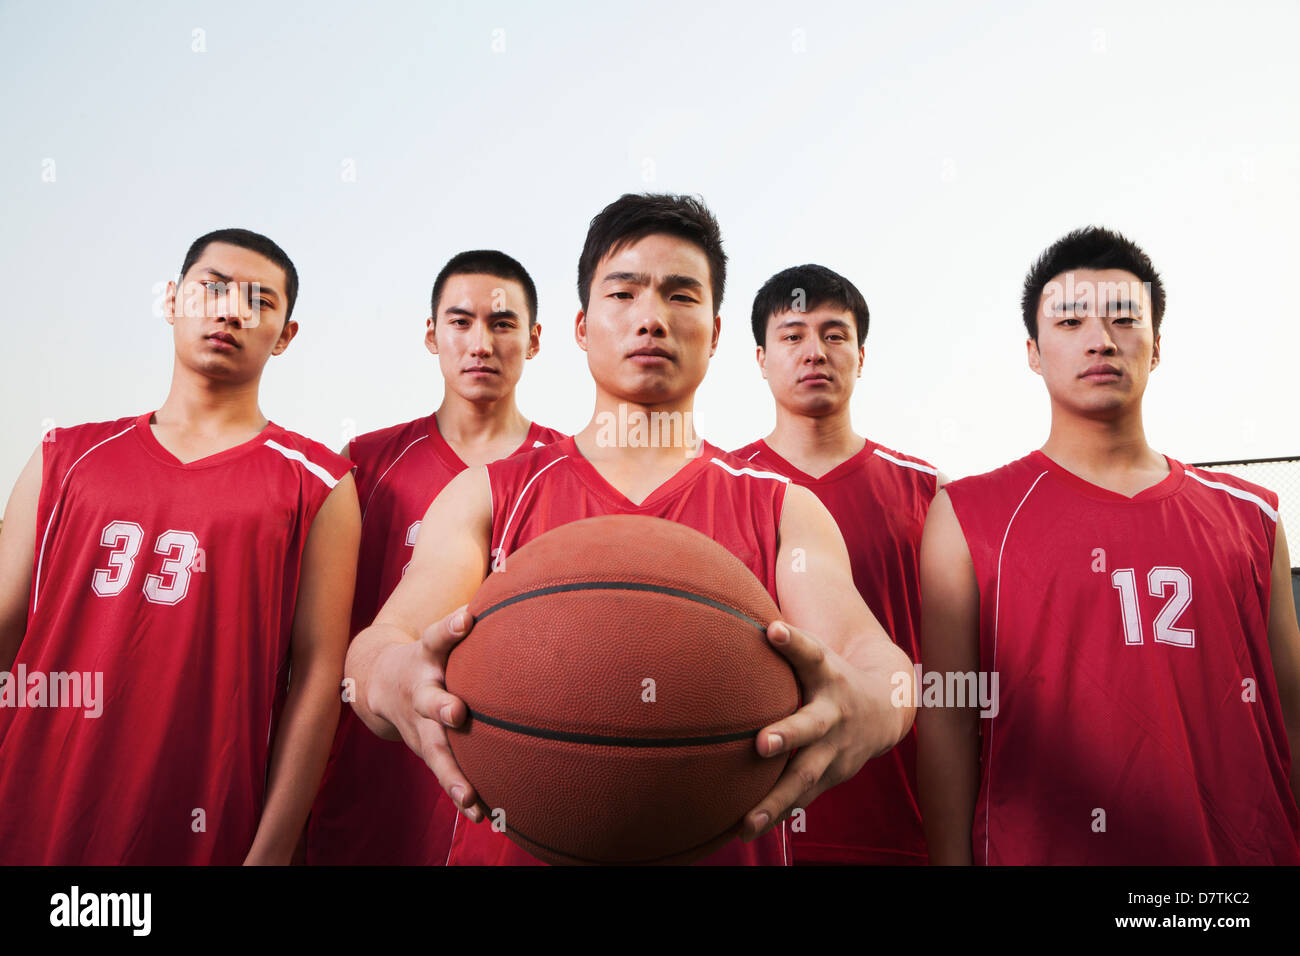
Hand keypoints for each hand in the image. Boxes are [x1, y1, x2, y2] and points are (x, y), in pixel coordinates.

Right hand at [375, 604, 488, 823]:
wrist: (375, 679)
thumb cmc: (429, 650)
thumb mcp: (442, 627)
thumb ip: (469, 611)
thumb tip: (512, 564)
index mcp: (426, 655)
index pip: (438, 635)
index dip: (451, 626)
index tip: (467, 617)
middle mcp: (420, 690)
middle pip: (430, 699)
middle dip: (442, 707)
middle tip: (457, 712)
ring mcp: (419, 724)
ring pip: (434, 750)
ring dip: (452, 773)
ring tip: (469, 797)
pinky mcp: (424, 748)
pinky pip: (445, 773)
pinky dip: (462, 792)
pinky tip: (483, 814)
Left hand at [740, 620, 878, 841]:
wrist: (887, 709)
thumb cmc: (832, 674)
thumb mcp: (816, 652)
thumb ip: (786, 640)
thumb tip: (743, 619)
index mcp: (827, 676)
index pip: (810, 652)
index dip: (793, 641)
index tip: (773, 630)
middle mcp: (834, 715)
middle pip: (810, 726)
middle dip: (787, 735)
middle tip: (762, 743)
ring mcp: (835, 751)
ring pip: (805, 776)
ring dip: (777, 799)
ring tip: (747, 821)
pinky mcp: (830, 776)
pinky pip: (800, 799)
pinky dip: (776, 815)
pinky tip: (744, 830)